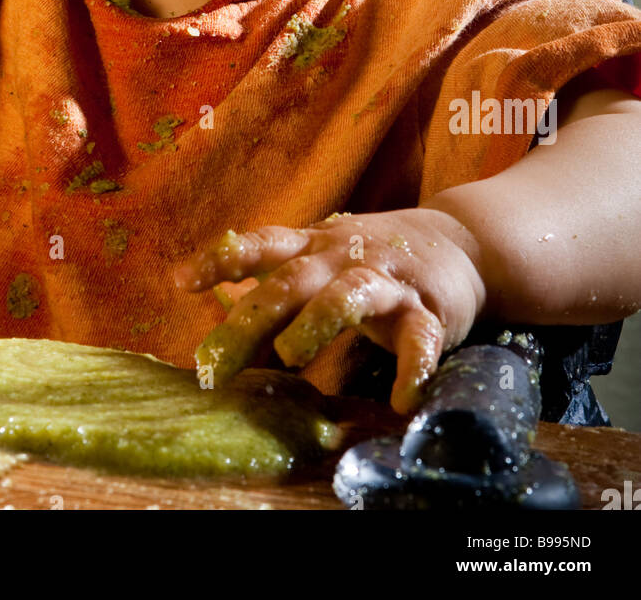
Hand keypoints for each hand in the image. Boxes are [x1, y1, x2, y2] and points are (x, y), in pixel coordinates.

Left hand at [173, 208, 487, 413]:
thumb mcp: (321, 256)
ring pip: (348, 295)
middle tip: (212, 362)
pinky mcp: (428, 312)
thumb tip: (215, 304)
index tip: (180, 282)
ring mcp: (386, 282)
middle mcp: (344, 257)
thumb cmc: (373, 256)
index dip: (221, 260)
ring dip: (318, 322)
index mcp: (312, 246)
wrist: (461, 241)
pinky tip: (401, 399)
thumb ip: (274, 279)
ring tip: (290, 356)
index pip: (260, 245)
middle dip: (250, 319)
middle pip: (291, 282)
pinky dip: (411, 369)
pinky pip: (419, 341)